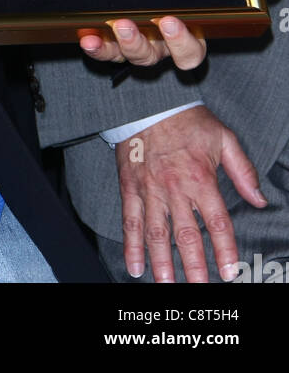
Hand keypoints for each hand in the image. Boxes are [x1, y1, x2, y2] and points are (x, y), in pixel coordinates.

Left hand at [79, 0, 279, 67]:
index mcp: (187, 34)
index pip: (190, 52)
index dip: (182, 43)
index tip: (173, 22)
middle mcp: (160, 43)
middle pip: (157, 56)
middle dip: (148, 43)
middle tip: (142, 23)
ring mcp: (134, 42)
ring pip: (130, 53)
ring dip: (122, 44)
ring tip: (116, 25)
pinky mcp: (109, 39)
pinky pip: (102, 49)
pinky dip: (95, 46)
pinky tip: (87, 37)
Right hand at [115, 106, 266, 281]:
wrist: (148, 103)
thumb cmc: (188, 121)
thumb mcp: (223, 138)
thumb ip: (243, 171)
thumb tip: (259, 199)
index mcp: (201, 179)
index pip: (217, 222)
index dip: (224, 250)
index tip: (229, 273)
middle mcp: (175, 188)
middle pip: (186, 235)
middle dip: (194, 266)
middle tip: (199, 287)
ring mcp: (151, 190)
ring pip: (157, 233)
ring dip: (162, 261)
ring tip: (168, 284)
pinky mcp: (130, 187)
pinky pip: (130, 220)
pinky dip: (131, 245)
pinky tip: (135, 266)